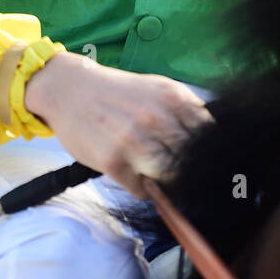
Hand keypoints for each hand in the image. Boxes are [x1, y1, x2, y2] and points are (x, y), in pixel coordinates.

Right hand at [23, 50, 213, 198]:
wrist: (69, 88)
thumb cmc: (117, 93)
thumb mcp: (157, 89)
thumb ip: (184, 113)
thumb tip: (211, 145)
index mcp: (173, 97)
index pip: (209, 136)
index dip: (208, 152)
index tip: (203, 160)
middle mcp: (156, 118)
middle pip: (192, 160)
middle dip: (185, 168)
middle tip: (174, 168)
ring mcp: (133, 141)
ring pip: (170, 177)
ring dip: (165, 180)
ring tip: (154, 171)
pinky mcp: (112, 161)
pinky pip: (141, 190)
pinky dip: (141, 187)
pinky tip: (132, 172)